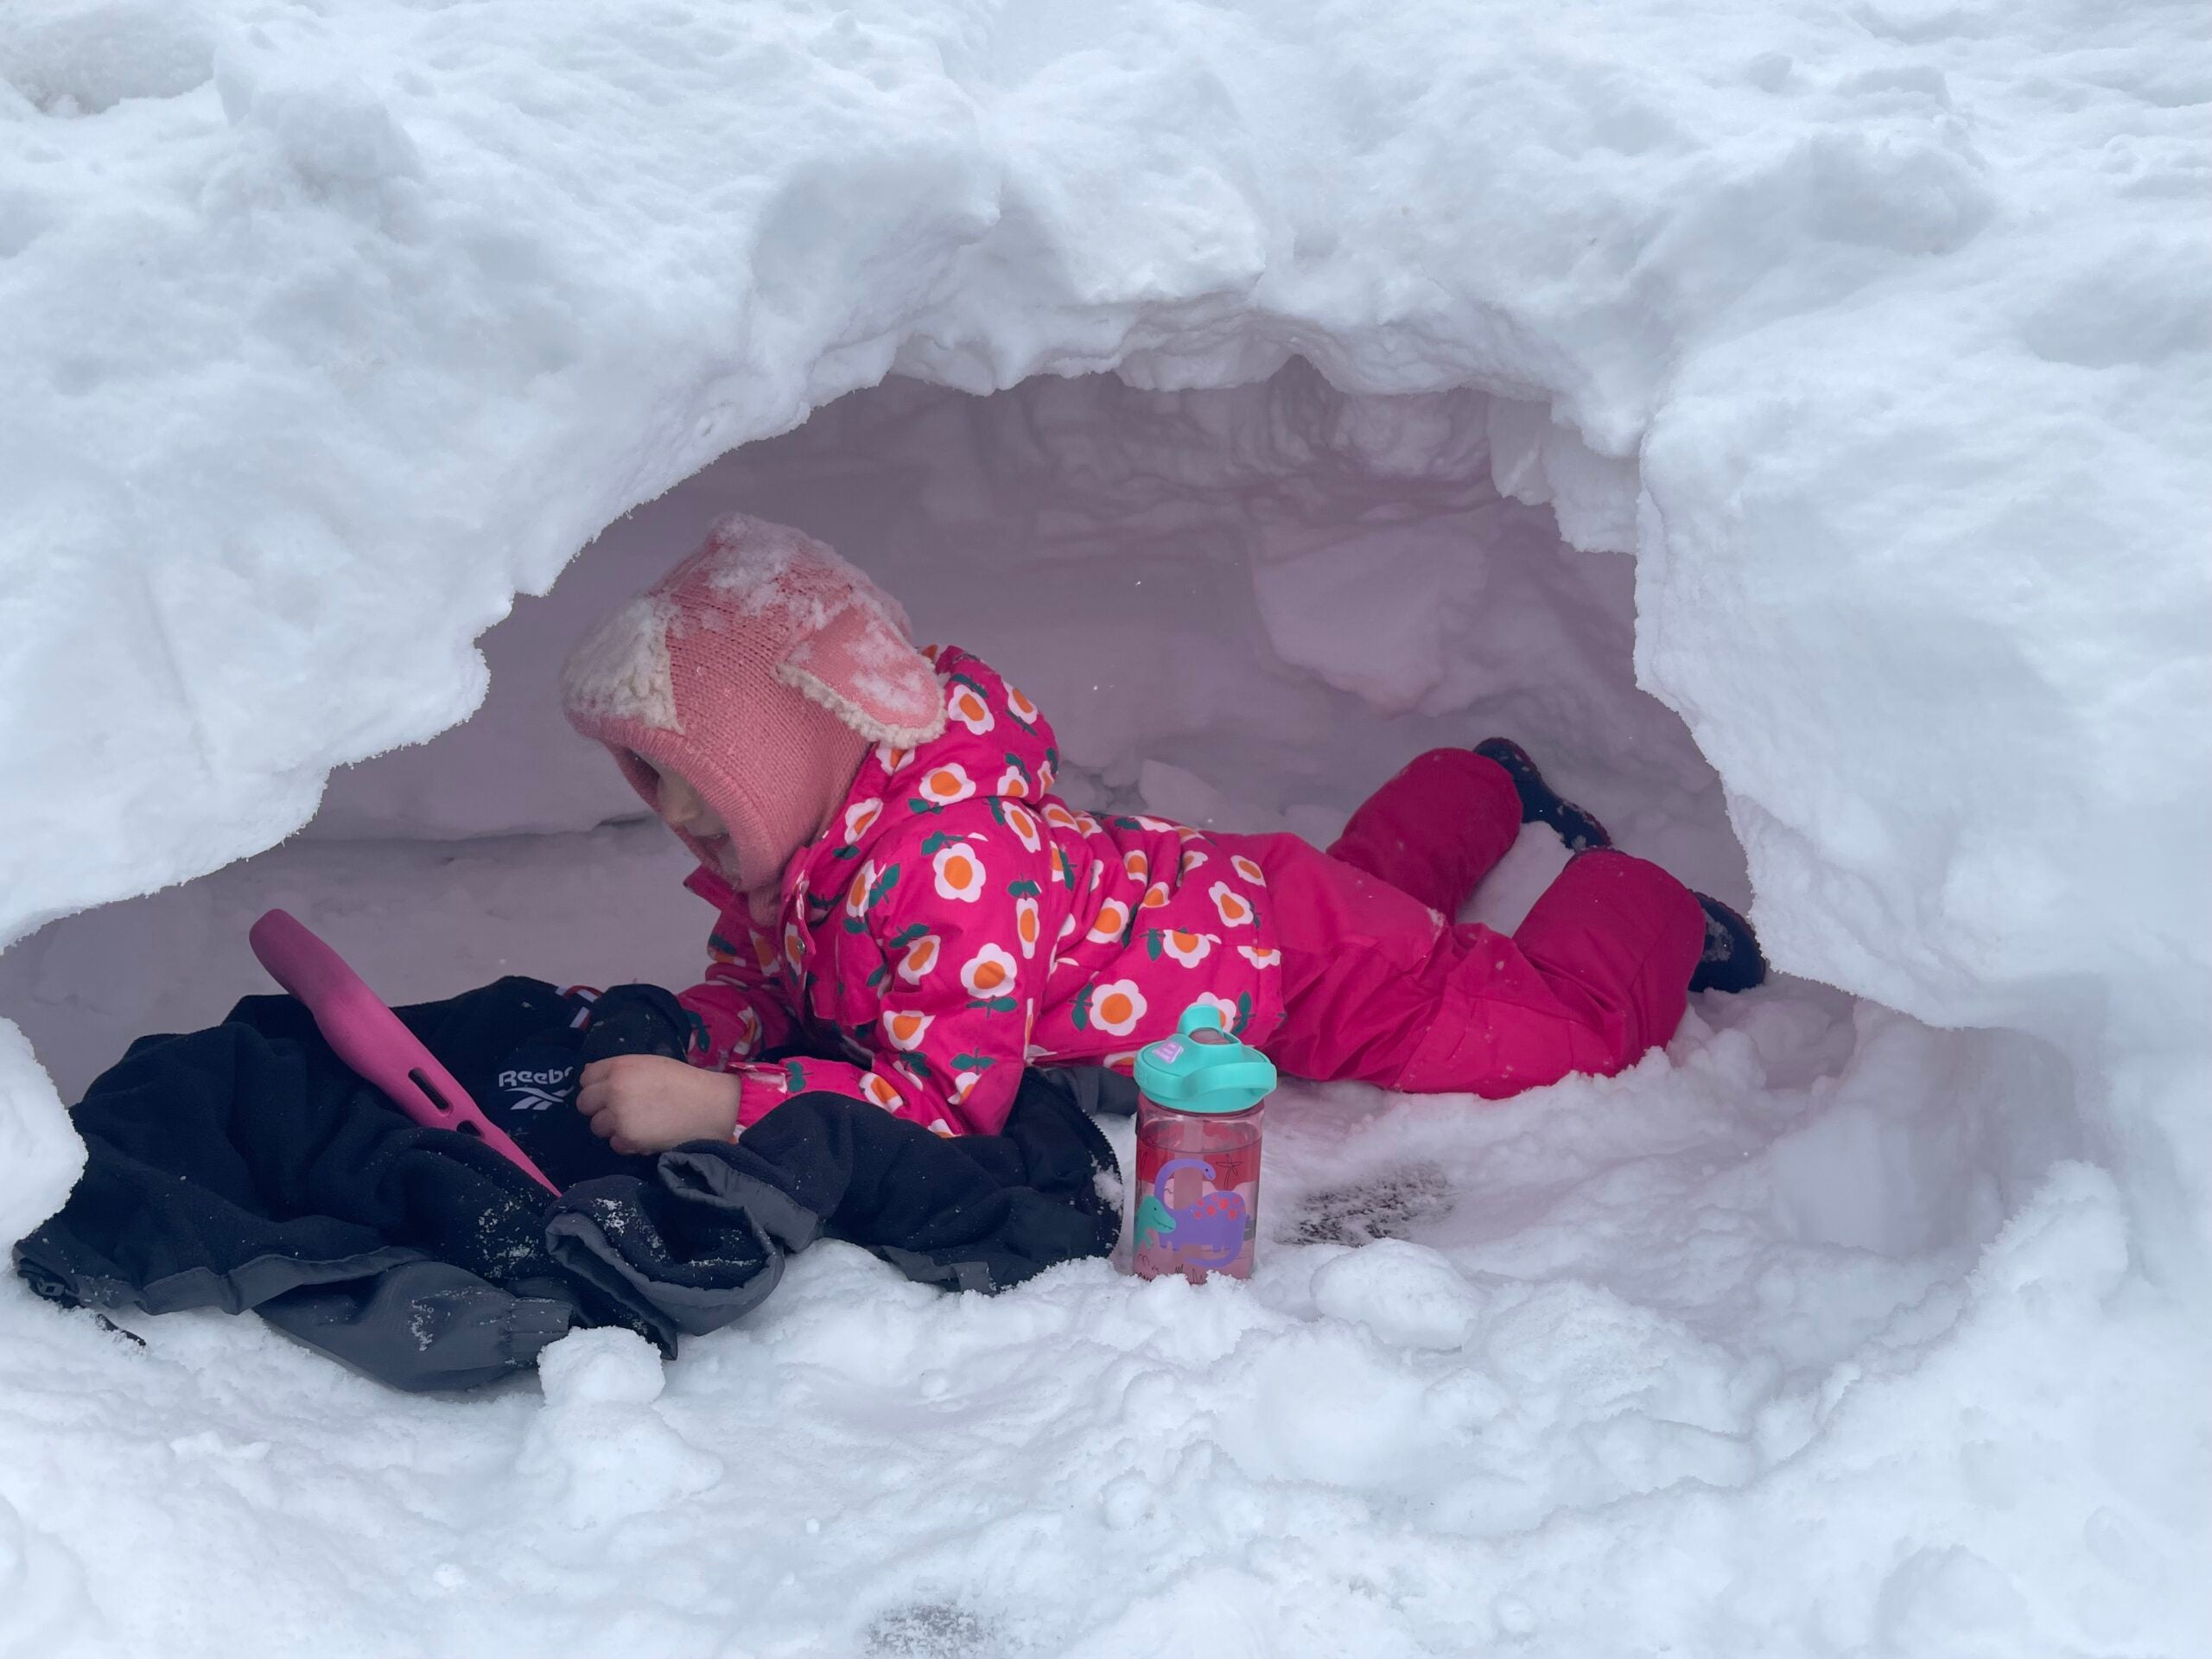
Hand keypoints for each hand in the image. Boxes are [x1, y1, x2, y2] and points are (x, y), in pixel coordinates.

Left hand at [575, 1054, 741, 1154]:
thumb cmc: (684, 1081)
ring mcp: (619, 1116)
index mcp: (620, 1067)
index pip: (586, 1077)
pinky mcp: (628, 1139)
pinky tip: (645, 1135)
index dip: (596, 1085)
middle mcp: (614, 1090)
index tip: (608, 1092)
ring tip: (635, 1123)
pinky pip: (614, 1144)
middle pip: (584, 1103)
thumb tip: (590, 1075)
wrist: (711, 1106)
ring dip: (612, 1127)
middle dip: (598, 1108)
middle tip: (619, 1110)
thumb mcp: (650, 1064)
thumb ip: (620, 1069)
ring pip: (596, 1126)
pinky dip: (627, 1142)